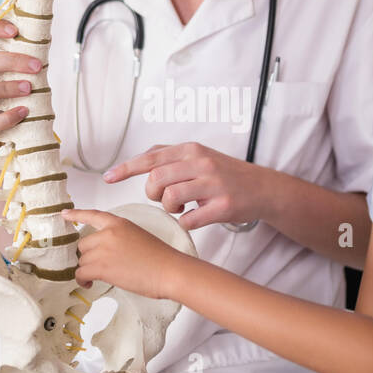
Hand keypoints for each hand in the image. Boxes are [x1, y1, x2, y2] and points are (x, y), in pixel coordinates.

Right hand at [0, 19, 42, 158]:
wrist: (0, 147)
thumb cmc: (10, 112)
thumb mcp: (17, 86)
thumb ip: (24, 71)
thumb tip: (44, 52)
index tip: (15, 30)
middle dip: (11, 61)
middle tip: (36, 67)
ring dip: (6, 87)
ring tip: (29, 90)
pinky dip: (6, 117)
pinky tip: (22, 113)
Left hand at [61, 208, 185, 298]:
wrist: (170, 271)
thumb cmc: (161, 259)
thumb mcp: (138, 237)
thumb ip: (119, 238)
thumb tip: (104, 252)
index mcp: (119, 223)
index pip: (93, 215)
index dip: (76, 215)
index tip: (64, 215)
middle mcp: (108, 233)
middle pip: (83, 244)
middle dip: (88, 257)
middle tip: (98, 267)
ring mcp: (104, 249)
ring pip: (81, 260)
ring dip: (87, 270)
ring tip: (97, 278)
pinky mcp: (101, 267)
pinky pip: (80, 273)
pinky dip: (82, 280)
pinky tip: (90, 284)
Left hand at [103, 143, 269, 230]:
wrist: (264, 189)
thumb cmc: (226, 174)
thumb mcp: (200, 156)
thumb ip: (171, 157)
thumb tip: (140, 162)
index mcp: (192, 150)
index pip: (151, 157)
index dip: (126, 168)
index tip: (108, 177)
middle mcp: (201, 163)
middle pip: (156, 180)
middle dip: (153, 194)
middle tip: (165, 199)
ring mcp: (213, 185)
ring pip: (170, 198)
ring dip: (169, 208)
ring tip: (181, 207)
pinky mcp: (223, 206)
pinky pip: (189, 220)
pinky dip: (186, 222)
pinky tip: (195, 217)